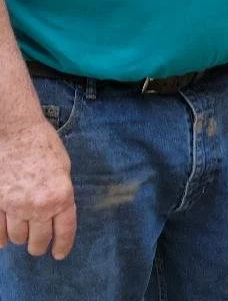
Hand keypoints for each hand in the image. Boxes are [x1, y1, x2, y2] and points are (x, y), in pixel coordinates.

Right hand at [0, 119, 75, 259]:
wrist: (16, 131)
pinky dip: (1, 237)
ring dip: (20, 237)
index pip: (64, 231)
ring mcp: (15, 206)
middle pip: (38, 240)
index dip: (62, 246)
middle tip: (38, 244)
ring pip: (17, 237)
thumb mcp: (62, 169)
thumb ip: (60, 194)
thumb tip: (57, 214)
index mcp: (61, 196)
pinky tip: (3, 237)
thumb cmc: (43, 145)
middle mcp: (39, 205)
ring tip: (22, 231)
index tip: (59, 254)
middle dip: (39, 245)